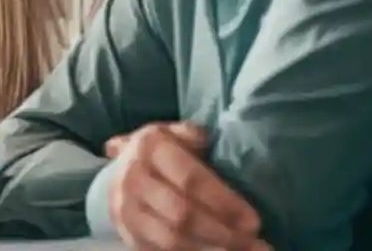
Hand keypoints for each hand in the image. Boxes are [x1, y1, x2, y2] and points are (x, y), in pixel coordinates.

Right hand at [107, 122, 268, 250]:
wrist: (118, 174)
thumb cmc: (158, 154)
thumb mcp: (173, 133)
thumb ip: (192, 135)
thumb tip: (206, 140)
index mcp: (149, 147)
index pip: (190, 179)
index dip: (224, 202)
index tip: (253, 220)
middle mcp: (133, 178)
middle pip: (182, 214)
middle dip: (222, 232)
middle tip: (253, 241)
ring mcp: (127, 209)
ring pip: (173, 239)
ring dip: (212, 249)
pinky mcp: (128, 234)